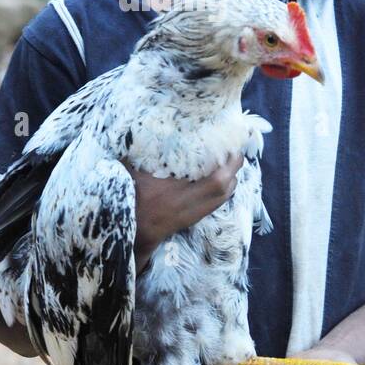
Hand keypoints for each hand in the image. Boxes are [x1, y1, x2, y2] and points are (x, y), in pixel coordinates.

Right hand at [123, 152, 243, 272]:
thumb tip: (133, 129)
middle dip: (234, 167)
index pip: (217, 180)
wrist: (131, 235)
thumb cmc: (130, 202)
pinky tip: (215, 177)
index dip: (229, 164)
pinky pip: (217, 203)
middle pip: (226, 187)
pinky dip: (222, 189)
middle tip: (232, 148)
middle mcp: (192, 206)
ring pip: (224, 196)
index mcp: (179, 195)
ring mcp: (195, 215)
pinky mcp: (193, 219)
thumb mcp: (131, 175)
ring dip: (230, 178)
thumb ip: (136, 154)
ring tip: (226, 160)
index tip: (230, 145)